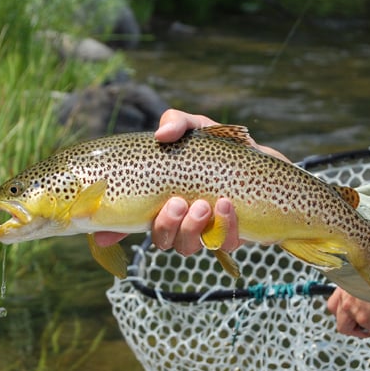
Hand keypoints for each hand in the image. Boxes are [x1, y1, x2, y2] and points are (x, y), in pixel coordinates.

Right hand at [93, 109, 241, 251]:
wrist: (265, 161)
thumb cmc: (224, 147)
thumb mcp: (199, 127)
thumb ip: (178, 122)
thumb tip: (162, 135)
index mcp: (162, 199)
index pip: (132, 220)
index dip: (114, 230)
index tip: (104, 233)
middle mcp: (181, 220)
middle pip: (162, 239)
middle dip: (166, 226)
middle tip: (177, 203)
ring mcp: (206, 231)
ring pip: (188, 247)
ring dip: (192, 229)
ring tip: (203, 205)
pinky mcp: (233, 235)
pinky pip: (223, 243)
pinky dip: (224, 227)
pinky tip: (228, 205)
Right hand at [326, 288, 369, 339]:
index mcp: (367, 315)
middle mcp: (351, 308)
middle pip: (347, 328)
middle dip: (361, 331)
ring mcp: (343, 295)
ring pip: (337, 315)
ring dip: (346, 319)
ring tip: (356, 317)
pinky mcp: (339, 284)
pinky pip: (333, 299)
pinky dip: (339, 303)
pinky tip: (349, 301)